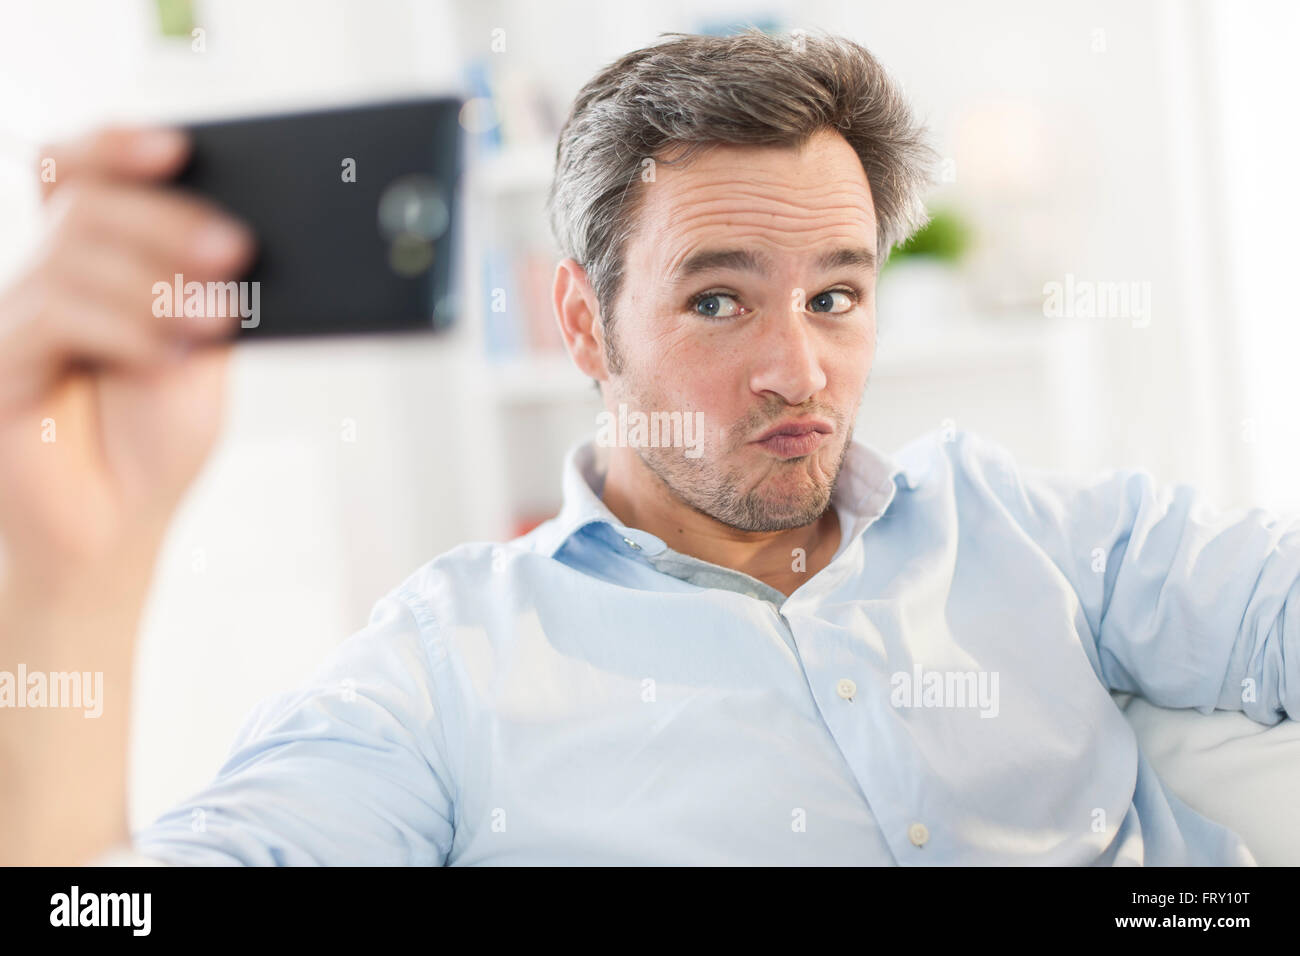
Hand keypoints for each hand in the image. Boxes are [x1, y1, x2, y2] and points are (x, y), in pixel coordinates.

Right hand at [0, 127, 254, 580]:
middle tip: (232, 250)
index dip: (117, 146)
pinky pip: (55, 314)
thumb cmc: (152, 445)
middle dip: (167, 220)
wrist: (114, 530)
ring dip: (156, 283)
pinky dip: (123, 329)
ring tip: (212, 319)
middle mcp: (45, 280)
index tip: (178, 147)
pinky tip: (164, 355)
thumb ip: (200, 295)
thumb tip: (235, 235)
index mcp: (93, 267)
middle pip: (86, 204)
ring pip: (73, 253)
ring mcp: (13, 318)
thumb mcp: (197, 357)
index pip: (81, 174)